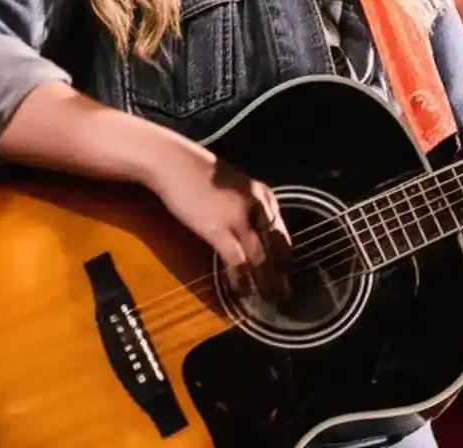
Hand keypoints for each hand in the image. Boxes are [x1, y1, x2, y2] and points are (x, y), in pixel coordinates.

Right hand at [148, 143, 291, 302]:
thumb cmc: (198, 173)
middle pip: (276, 246)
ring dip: (268, 282)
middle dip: (283, 273)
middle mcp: (257, 206)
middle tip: (286, 294)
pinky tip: (245, 292)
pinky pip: (237, 261)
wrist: (173, 163)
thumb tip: (251, 229)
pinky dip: (242, 279)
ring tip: (272, 299)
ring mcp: (239, 219)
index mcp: (263, 196)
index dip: (286, 256)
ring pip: (261, 257)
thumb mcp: (233, 186)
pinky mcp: (218, 229)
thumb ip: (246, 206)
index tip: (288, 273)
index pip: (281, 232)